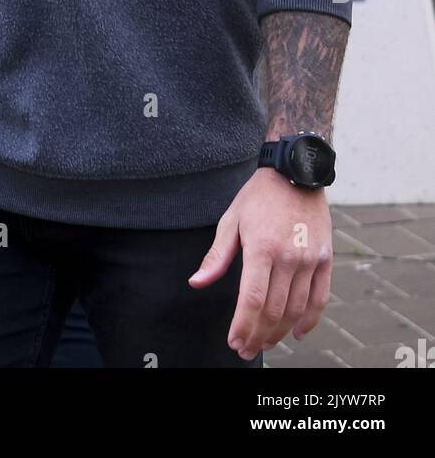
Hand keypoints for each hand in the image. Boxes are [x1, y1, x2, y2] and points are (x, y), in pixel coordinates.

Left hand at [187, 167, 332, 359]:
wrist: (295, 172)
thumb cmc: (259, 196)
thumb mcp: (231, 220)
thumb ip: (217, 256)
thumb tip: (197, 282)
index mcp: (261, 247)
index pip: (251, 299)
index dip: (243, 326)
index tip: (234, 342)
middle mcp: (288, 257)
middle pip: (273, 310)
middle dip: (258, 335)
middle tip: (246, 349)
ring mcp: (309, 259)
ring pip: (296, 309)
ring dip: (280, 332)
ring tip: (265, 342)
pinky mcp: (324, 259)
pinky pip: (320, 298)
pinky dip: (310, 320)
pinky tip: (297, 332)